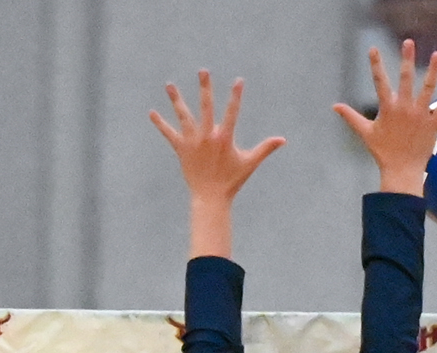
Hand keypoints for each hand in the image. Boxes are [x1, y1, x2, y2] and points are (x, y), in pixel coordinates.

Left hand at [151, 71, 285, 202]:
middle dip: (205, 88)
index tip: (238, 81)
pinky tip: (152, 112)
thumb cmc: (232, 180)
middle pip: (206, 107)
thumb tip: (283, 140)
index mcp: (224, 138)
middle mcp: (207, 137)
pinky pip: (169, 134)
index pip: (232, 112)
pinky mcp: (181, 149)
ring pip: (184, 116)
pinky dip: (160, 124)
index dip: (236, 96)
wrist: (211, 197)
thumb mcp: (250, 163)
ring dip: (176, 100)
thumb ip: (266, 148)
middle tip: (203, 71)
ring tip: (169, 84)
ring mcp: (193, 142)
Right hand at [335, 40, 436, 196]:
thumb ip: (351, 117)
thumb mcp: (365, 132)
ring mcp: (420, 115)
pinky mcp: (433, 123)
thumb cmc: (383, 152)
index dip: (376, 64)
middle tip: (408, 42)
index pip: (379, 81)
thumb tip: (335, 106)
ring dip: (433, 70)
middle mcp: (404, 108)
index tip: (373, 49)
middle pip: (406, 78)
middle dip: (407, 59)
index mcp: (388, 108)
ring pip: (428, 88)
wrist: (403, 171)